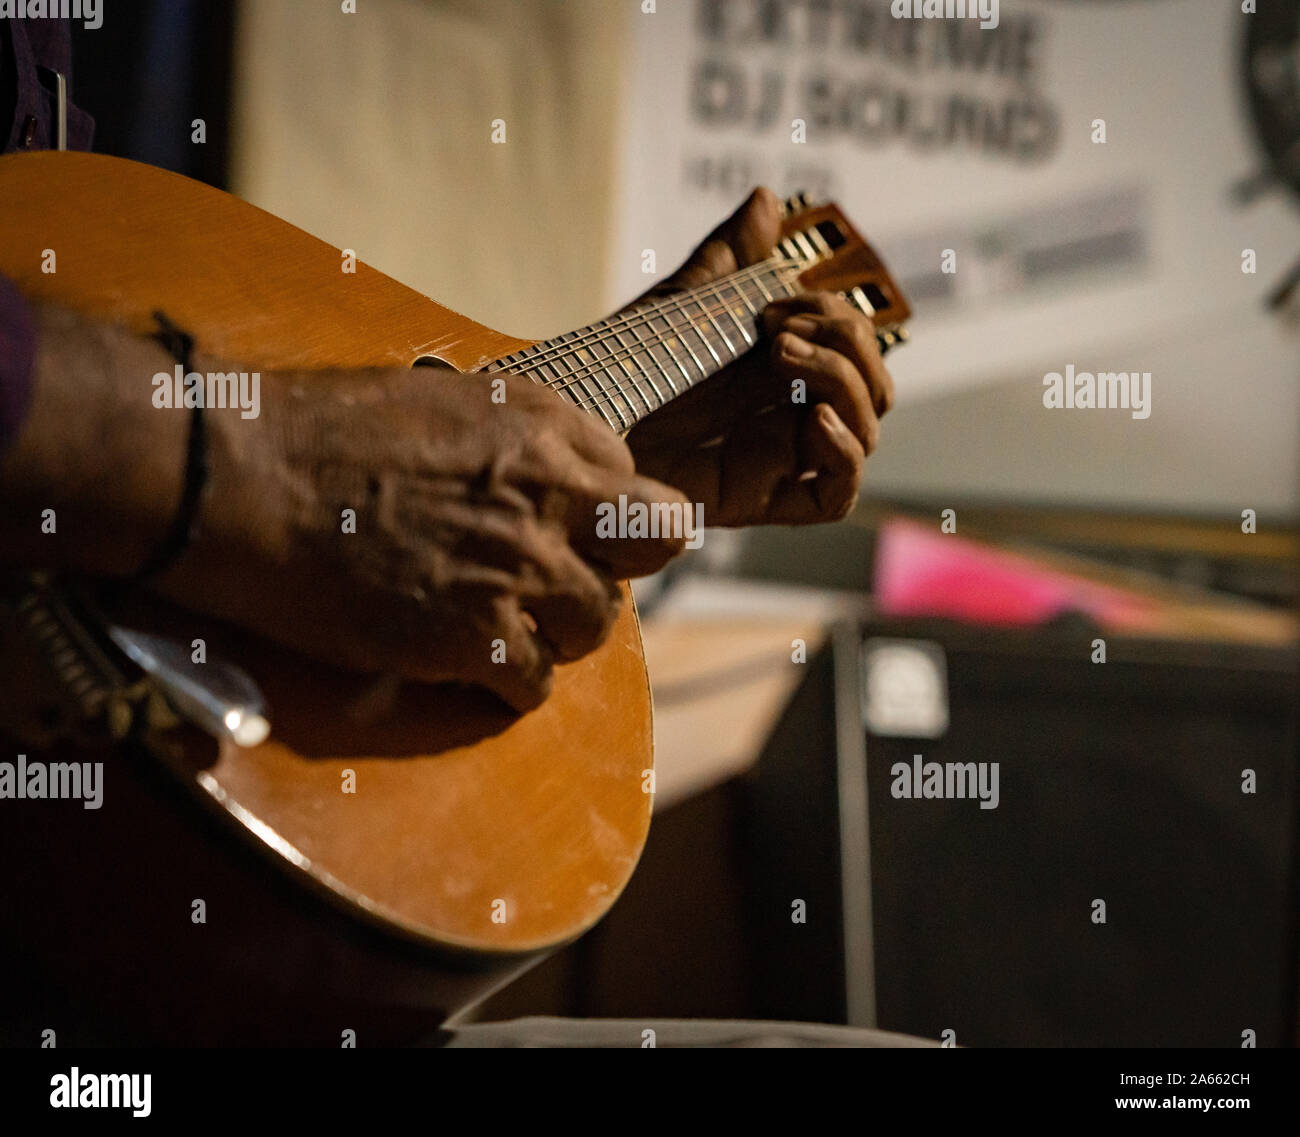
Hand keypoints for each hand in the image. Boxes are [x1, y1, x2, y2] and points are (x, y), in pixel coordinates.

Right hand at [153, 365, 691, 710]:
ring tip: (513, 627)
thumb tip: (539, 466)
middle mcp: (547, 493)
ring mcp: (516, 569)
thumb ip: (510, 434)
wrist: (240, 482)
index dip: (601, 506)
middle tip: (570, 578)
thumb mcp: (439, 400)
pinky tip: (474, 669)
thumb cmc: (317, 432)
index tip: (569, 524)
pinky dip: (510, 684)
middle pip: (658, 540)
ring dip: (561, 631)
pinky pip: (535, 684)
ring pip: (599, 623)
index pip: (633, 475)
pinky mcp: (473, 639)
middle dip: (619, 562)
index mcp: (539, 425)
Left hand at [624, 187, 894, 526]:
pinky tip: (814, 419)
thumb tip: (767, 200)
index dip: (839, 318)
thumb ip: (730, 256)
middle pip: (875, 386)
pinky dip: (845, 454)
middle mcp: (791, 413)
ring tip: (784, 356)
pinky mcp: (767, 500)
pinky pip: (837, 494)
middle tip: (781, 331)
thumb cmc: (626, 363)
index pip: (857, 346)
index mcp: (785, 369)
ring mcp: (783, 458)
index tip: (773, 304)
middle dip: (850, 344)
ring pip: (866, 431)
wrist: (583, 418)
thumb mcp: (683, 300)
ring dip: (844, 383)